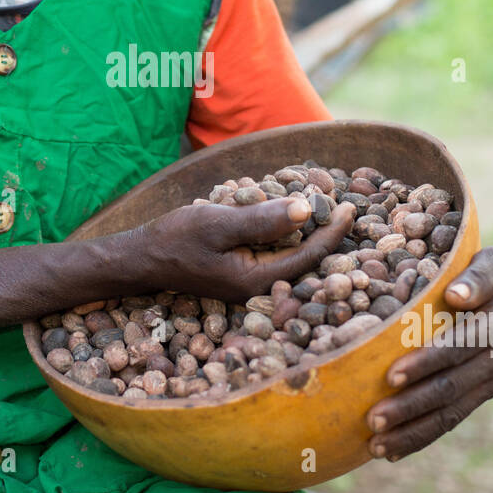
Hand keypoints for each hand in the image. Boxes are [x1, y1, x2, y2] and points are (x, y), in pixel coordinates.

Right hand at [128, 197, 355, 303]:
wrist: (142, 258)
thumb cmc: (176, 239)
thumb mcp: (218, 224)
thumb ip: (262, 220)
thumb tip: (306, 209)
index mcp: (257, 280)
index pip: (309, 256)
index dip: (332, 231)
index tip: (350, 207)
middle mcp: (259, 287)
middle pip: (307, 261)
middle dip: (327, 233)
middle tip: (347, 206)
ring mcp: (251, 282)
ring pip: (293, 256)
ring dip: (309, 232)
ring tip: (327, 208)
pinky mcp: (243, 272)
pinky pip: (276, 254)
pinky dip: (288, 235)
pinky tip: (293, 217)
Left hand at [366, 247, 492, 461]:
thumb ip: (479, 276)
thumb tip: (457, 295)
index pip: (457, 348)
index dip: (425, 363)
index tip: (392, 376)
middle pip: (449, 389)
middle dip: (410, 407)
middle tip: (373, 420)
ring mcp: (488, 384)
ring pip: (449, 414)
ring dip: (412, 431)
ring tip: (377, 447)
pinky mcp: (480, 394)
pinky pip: (451, 419)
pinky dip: (422, 437)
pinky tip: (392, 451)